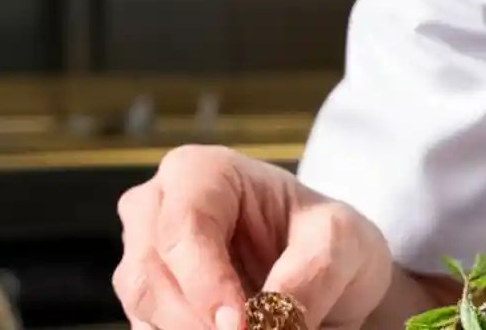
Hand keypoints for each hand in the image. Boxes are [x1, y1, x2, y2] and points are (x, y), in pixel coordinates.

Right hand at [113, 145, 393, 329]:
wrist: (332, 279)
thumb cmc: (329, 241)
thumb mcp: (340, 243)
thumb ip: (309, 275)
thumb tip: (266, 321)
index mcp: (202, 172)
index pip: (185, 224)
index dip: (205, 280)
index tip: (242, 324)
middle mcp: (158, 210)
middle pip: (148, 272)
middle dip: (194, 318)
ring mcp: (146, 259)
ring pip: (144, 310)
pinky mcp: (148, 305)